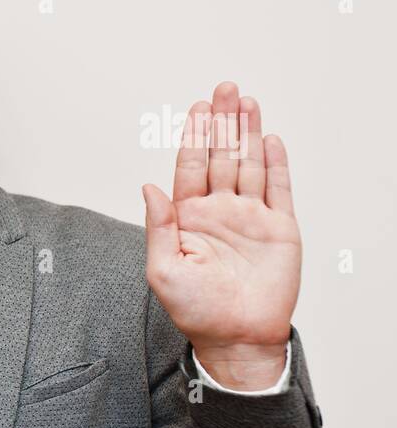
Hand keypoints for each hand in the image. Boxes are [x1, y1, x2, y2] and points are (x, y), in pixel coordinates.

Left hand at [143, 82, 299, 390]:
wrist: (237, 338)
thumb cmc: (195, 311)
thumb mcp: (162, 269)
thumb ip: (158, 226)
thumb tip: (149, 186)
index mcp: (188, 218)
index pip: (191, 168)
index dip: (195, 138)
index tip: (197, 110)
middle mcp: (219, 211)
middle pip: (221, 157)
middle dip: (222, 123)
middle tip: (224, 89)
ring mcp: (250, 217)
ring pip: (248, 164)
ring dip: (247, 133)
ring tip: (246, 101)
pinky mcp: (279, 228)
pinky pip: (278, 189)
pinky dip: (274, 163)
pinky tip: (269, 139)